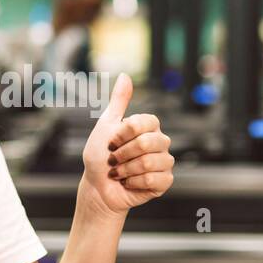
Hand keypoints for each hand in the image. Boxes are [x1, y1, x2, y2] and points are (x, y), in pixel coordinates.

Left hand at [80, 73, 174, 214]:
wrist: (98, 187)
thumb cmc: (100, 156)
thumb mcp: (106, 125)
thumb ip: (119, 101)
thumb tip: (125, 75)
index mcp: (149, 126)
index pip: (143, 122)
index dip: (123, 134)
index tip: (110, 142)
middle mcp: (160, 142)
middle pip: (146, 143)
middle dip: (122, 154)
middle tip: (113, 160)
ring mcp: (164, 161)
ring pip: (150, 162)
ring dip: (126, 170)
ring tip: (119, 172)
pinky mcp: (164, 181)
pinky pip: (153, 179)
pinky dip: (133, 182)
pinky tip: (128, 183)